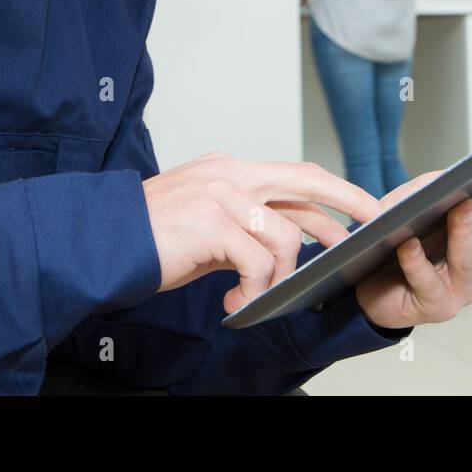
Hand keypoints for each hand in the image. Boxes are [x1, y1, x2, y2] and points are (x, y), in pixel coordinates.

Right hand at [143, 151, 381, 314]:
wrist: (99, 244)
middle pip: (305, 179)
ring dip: (276, 276)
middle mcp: (228, 173)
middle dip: (347, 200)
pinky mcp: (211, 220)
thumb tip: (284, 245)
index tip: (360, 209)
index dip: (332, 192)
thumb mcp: (206, 225)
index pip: (294, 175)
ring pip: (283, 235)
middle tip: (372, 221)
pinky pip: (257, 261)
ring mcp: (220, 193)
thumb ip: (244, 226)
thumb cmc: (149, 241)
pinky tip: (230, 301)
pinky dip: (252, 289)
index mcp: (228, 171)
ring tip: (247, 296)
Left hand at [354, 158, 471, 330]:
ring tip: (462, 204)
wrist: (369, 287)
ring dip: (464, 231)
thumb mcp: (417, 207)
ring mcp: (459, 288)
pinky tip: (408, 244)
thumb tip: (453, 174)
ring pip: (467, 260)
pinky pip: (425, 281)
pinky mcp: (433, 305)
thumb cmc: (397, 244)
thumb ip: (436, 190)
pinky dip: (417, 262)